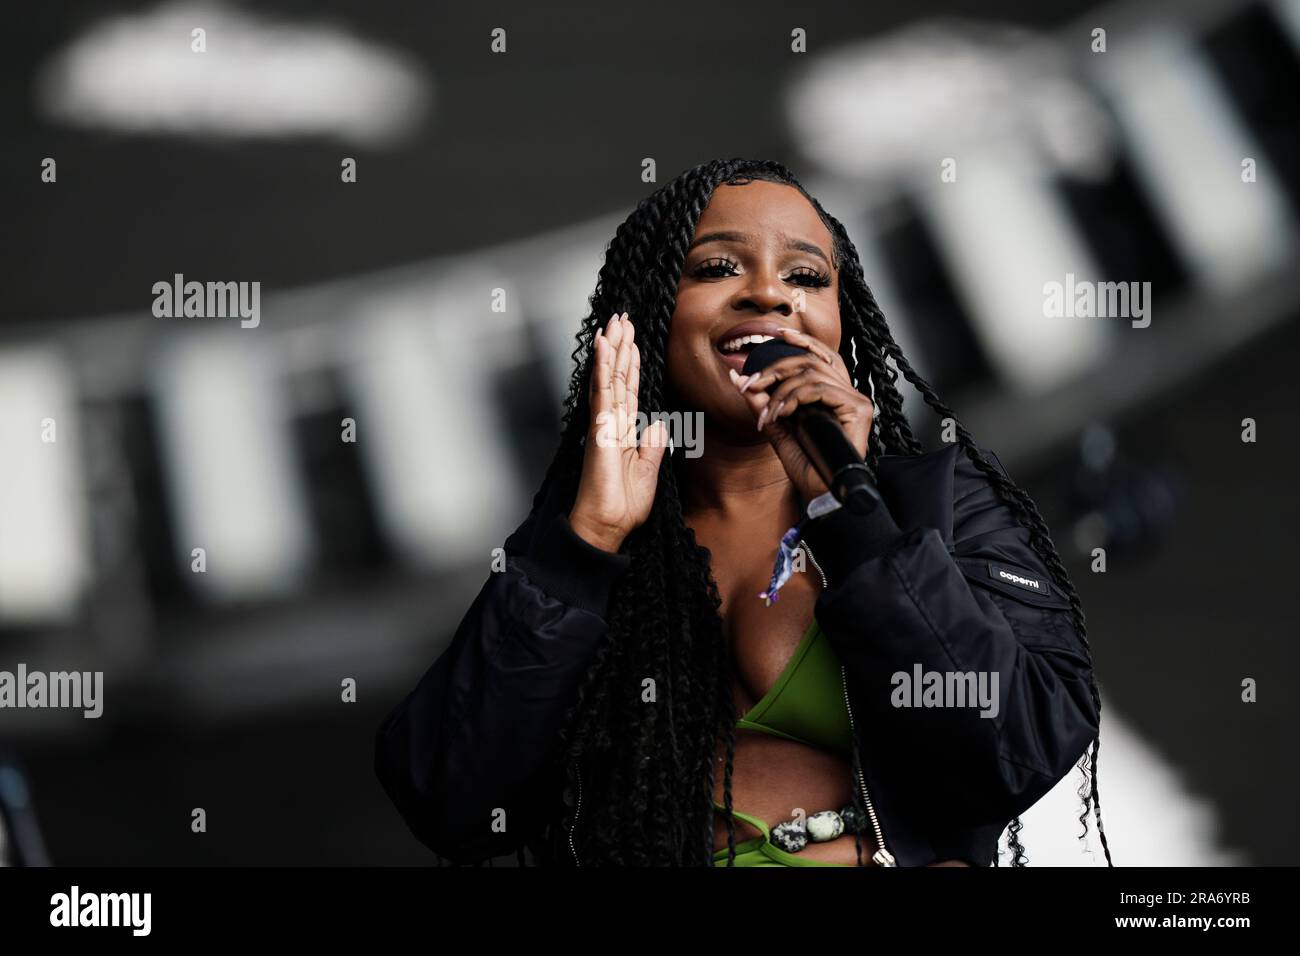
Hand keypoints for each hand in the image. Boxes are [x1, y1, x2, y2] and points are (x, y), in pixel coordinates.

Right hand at [569, 312, 668, 552]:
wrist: (608, 526)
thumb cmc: (623, 506)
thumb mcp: (648, 472)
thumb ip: (651, 446)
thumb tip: (657, 424)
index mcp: (624, 432)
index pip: (630, 391)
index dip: (631, 365)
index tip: (632, 342)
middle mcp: (612, 423)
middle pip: (618, 377)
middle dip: (620, 347)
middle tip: (622, 319)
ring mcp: (603, 423)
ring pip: (609, 377)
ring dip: (612, 348)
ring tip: (614, 322)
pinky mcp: (600, 428)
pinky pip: (602, 391)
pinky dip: (602, 367)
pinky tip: (602, 346)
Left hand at [729, 326, 873, 503]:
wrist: (822, 496)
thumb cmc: (807, 467)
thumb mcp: (778, 429)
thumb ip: (763, 403)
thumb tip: (739, 379)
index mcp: (834, 395)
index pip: (822, 356)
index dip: (801, 342)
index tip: (777, 334)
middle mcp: (849, 393)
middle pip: (812, 360)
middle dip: (775, 367)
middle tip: (750, 383)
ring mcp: (856, 400)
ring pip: (812, 372)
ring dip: (780, 389)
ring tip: (766, 412)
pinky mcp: (858, 409)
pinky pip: (820, 388)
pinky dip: (794, 398)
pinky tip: (781, 413)